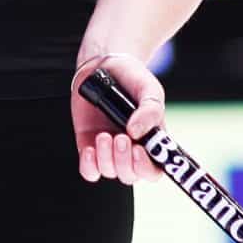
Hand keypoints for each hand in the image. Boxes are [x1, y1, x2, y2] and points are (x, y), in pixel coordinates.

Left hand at [71, 52, 164, 183]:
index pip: (154, 170)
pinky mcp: (89, 146)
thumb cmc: (133, 80)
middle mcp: (131, 150)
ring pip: (110, 171)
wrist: (105, 67)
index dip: (147, 168)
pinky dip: (88, 164)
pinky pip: (89, 170)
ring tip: (103, 135)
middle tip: (120, 138)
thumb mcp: (149, 90)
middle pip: (131, 175)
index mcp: (151, 142)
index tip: (139, 150)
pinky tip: (89, 148)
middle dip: (124, 161)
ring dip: (106, 157)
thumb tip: (136, 133)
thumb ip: (151, 110)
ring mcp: (109, 150)